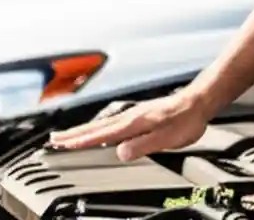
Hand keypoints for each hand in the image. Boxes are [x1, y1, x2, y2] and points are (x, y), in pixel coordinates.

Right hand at [47, 89, 213, 161]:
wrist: (198, 102)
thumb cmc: (185, 119)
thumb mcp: (165, 138)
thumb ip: (142, 145)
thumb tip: (120, 152)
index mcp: (133, 123)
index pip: (101, 135)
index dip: (82, 141)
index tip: (64, 145)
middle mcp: (130, 116)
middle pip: (96, 127)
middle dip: (74, 134)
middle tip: (55, 139)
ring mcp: (133, 114)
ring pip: (102, 124)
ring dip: (83, 130)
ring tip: (69, 135)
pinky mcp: (139, 115)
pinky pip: (111, 122)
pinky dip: (98, 127)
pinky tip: (98, 131)